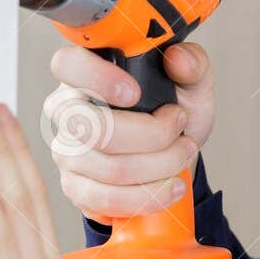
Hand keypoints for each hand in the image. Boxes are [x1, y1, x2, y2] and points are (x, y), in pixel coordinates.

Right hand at [46, 43, 213, 219]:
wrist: (172, 152)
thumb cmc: (173, 109)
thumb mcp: (192, 83)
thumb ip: (193, 64)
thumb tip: (178, 59)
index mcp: (86, 72)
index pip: (66, 65)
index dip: (97, 78)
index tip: (135, 93)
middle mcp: (67, 109)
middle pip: (95, 128)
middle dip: (153, 134)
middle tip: (180, 125)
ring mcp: (66, 150)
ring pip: (111, 168)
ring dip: (162, 164)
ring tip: (184, 152)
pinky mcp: (74, 186)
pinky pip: (108, 199)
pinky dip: (150, 196)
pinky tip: (172, 185)